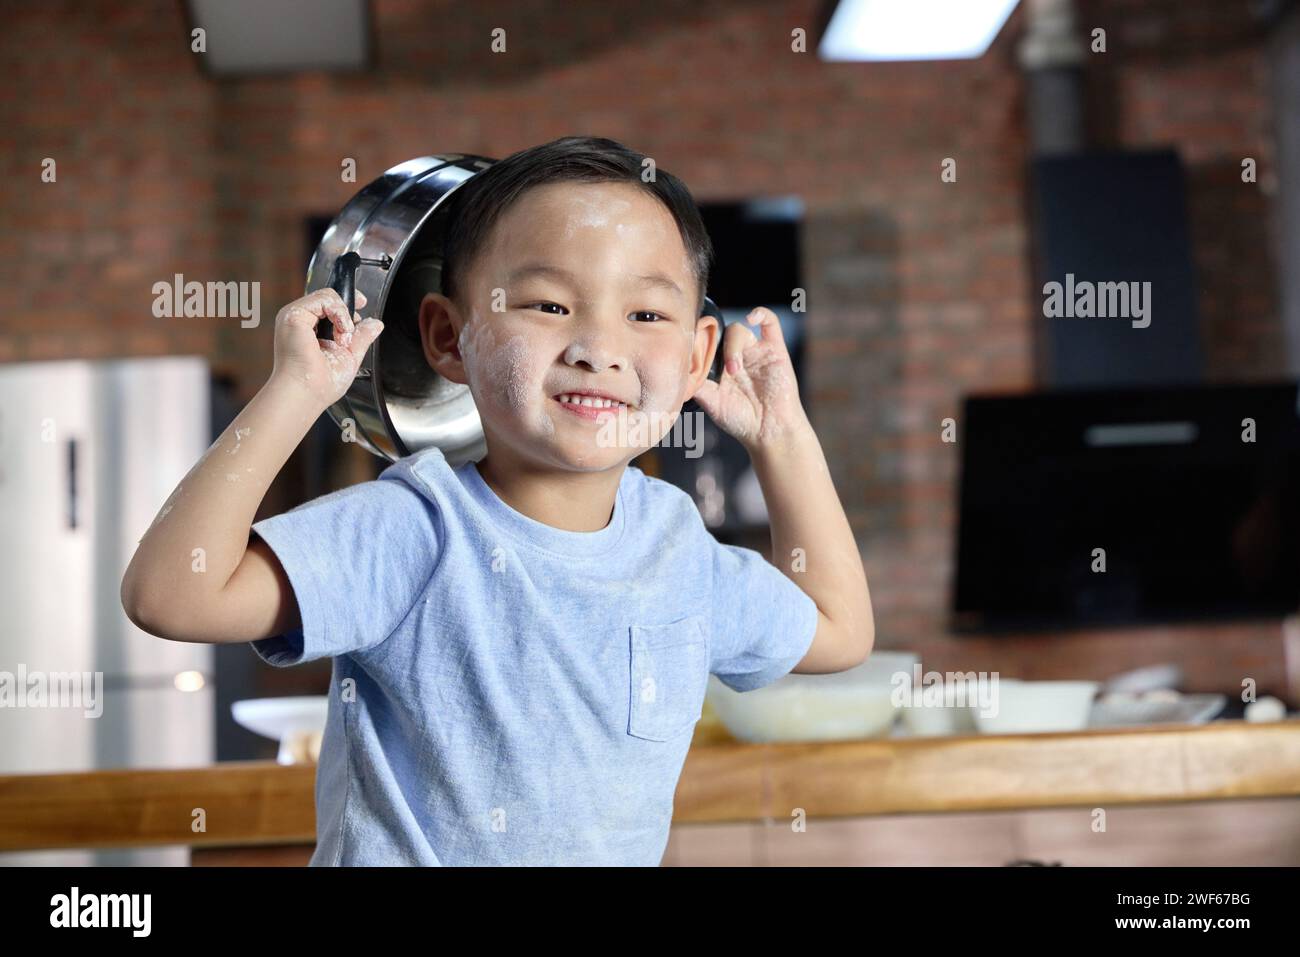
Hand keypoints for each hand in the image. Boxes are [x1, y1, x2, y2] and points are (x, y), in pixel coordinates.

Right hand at [270, 288, 383, 406]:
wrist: (307, 393)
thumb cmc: (321, 384)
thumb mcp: (349, 356)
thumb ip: (361, 338)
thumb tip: (376, 323)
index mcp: (309, 330)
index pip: (328, 305)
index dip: (346, 303)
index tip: (362, 303)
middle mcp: (301, 322)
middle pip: (329, 298)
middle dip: (347, 311)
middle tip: (349, 334)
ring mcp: (295, 317)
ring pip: (327, 296)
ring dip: (344, 316)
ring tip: (343, 339)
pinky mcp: (293, 315)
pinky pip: (323, 299)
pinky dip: (338, 312)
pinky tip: (340, 331)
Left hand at [691, 306, 811, 453]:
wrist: (769, 431)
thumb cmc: (741, 421)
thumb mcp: (711, 402)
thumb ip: (697, 384)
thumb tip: (678, 369)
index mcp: (720, 366)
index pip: (706, 343)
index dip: (699, 341)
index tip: (693, 349)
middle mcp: (737, 355)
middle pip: (720, 335)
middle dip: (715, 347)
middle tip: (719, 371)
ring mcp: (756, 351)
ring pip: (738, 329)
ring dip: (733, 346)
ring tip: (734, 369)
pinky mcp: (775, 349)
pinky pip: (770, 322)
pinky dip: (760, 313)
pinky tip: (751, 318)